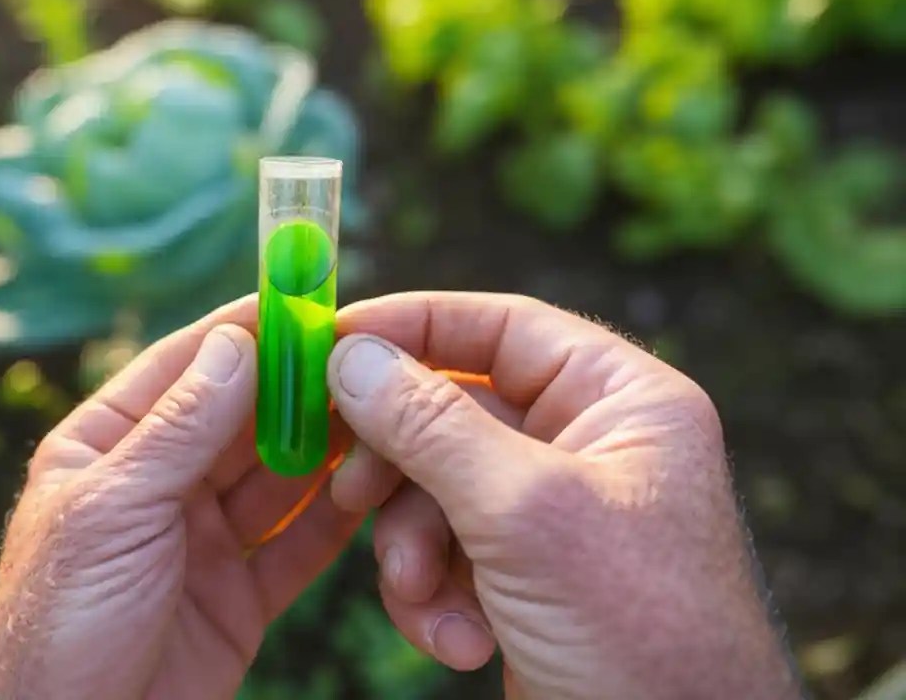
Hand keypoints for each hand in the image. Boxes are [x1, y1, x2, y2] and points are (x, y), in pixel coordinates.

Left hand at [0, 297, 362, 699]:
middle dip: (299, 389)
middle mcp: (157, 484)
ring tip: (383, 416)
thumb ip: (180, 428)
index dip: (246, 331)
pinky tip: (375, 488)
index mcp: (107, 447)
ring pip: (279, 476)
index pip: (185, 368)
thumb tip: (234, 342)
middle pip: (242, 419)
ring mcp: (201, 539)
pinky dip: (336, 517)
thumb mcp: (115, 510)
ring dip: (327, 449)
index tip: (306, 299)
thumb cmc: (61, 619)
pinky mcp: (238, 594)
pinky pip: (297, 543)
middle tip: (365, 358)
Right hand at [327, 293, 799, 698]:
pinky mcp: (524, 576)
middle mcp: (587, 445)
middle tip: (349, 491)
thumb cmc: (639, 635)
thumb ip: (432, 426)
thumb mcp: (526, 515)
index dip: (412, 327)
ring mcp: (553, 515)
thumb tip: (351, 354)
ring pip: (432, 489)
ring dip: (412, 550)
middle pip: (450, 411)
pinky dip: (434, 596)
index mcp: (619, 401)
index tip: (330, 342)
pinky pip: (444, 552)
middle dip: (400, 469)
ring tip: (427, 599)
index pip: (500, 327)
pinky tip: (460, 642)